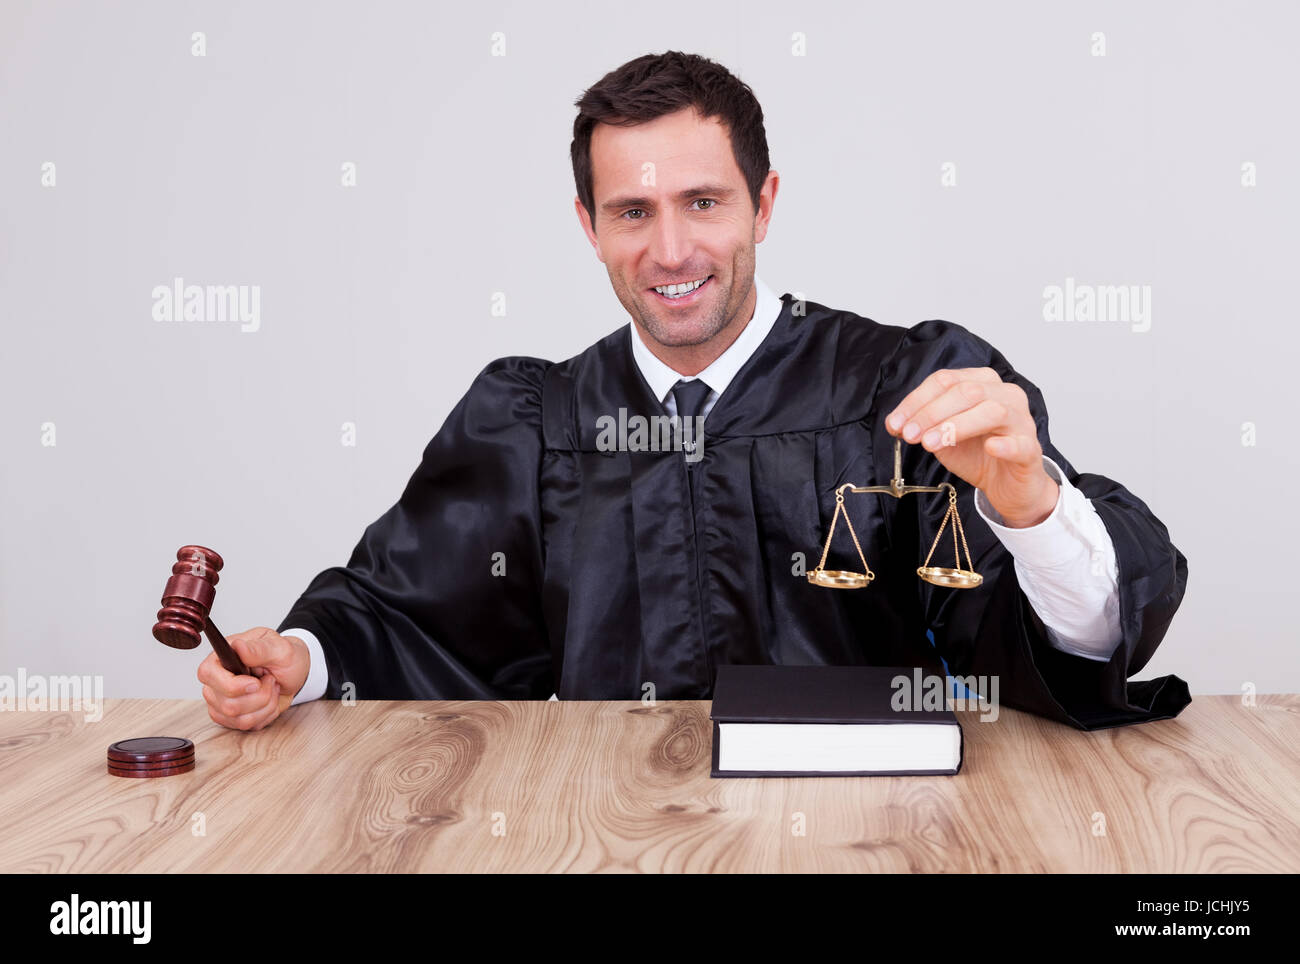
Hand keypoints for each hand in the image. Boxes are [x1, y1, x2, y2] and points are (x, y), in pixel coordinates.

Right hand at [197, 627, 310, 730]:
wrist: (293, 673)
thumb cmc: (284, 657)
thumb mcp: (279, 648)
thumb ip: (259, 649)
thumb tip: (238, 646)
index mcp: (220, 657)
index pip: (208, 674)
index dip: (232, 684)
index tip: (255, 683)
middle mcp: (215, 681)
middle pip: (227, 703)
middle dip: (260, 696)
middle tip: (271, 680)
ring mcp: (219, 701)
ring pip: (237, 717)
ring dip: (265, 705)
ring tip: (271, 688)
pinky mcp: (228, 717)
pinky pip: (245, 725)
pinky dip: (265, 714)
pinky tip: (269, 699)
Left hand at [885, 367, 1058, 527]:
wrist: (1006, 485)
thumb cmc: (976, 454)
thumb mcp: (943, 436)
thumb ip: (924, 425)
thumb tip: (896, 423)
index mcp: (982, 383)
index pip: (946, 381)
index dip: (916, 401)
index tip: (894, 423)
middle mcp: (1005, 395)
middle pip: (966, 392)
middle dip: (931, 413)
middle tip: (909, 434)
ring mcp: (1021, 421)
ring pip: (992, 411)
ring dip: (956, 426)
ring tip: (930, 443)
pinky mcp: (1030, 450)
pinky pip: (1020, 443)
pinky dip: (1005, 444)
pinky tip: (990, 447)